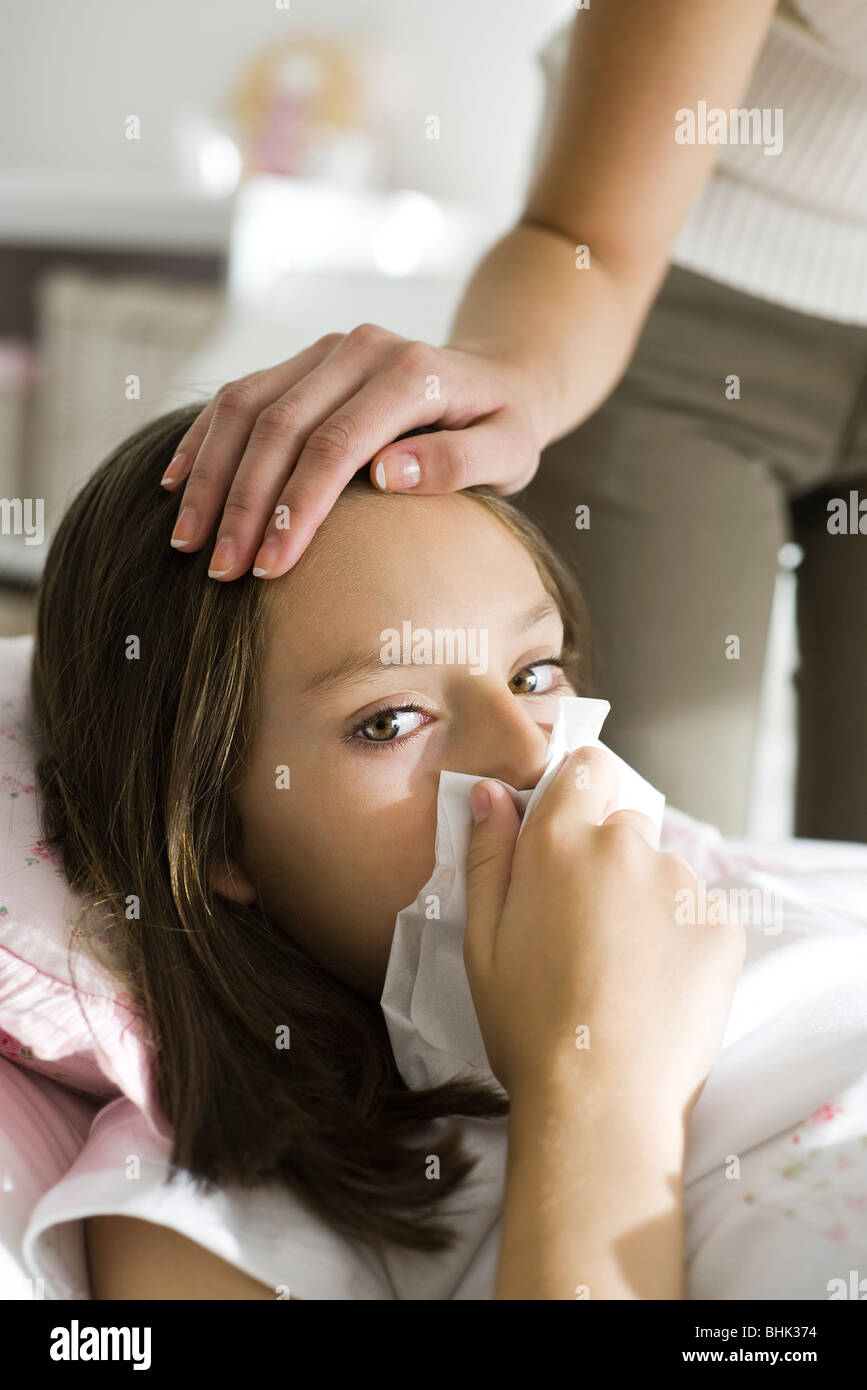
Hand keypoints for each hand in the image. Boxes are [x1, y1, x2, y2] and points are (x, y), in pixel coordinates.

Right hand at [161, 326, 549, 580]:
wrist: (494, 378)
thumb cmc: (501, 428)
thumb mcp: (508, 450)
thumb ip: (459, 462)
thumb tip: (388, 475)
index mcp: (408, 371)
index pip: (335, 445)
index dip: (296, 508)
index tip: (270, 567)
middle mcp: (358, 348)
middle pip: (279, 427)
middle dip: (242, 503)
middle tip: (220, 571)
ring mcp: (323, 351)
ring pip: (244, 407)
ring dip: (210, 476)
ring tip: (188, 541)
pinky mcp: (300, 362)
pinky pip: (237, 396)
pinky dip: (203, 441)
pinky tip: (177, 486)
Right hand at [463, 746, 745, 1111]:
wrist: (600, 1099)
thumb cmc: (527, 1024)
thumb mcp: (480, 940)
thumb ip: (487, 856)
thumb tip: (491, 791)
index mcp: (557, 842)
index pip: (587, 766)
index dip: (580, 790)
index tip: (571, 830)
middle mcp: (623, 846)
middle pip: (624, 824)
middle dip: (607, 860)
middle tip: (586, 931)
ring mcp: (679, 884)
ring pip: (663, 873)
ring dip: (646, 902)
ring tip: (622, 971)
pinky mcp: (721, 924)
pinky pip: (699, 913)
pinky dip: (682, 940)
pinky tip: (656, 988)